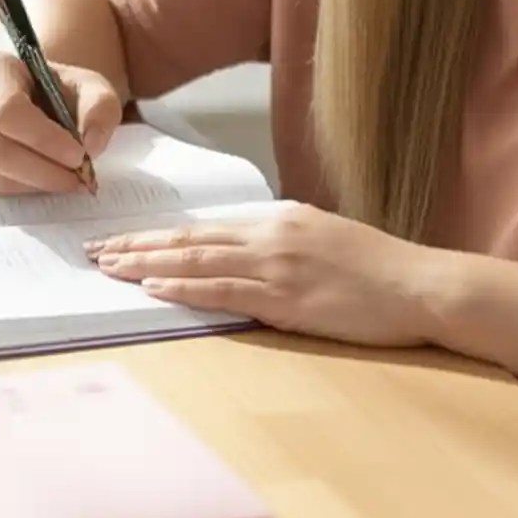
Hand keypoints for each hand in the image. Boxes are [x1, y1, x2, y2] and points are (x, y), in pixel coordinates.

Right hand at [0, 49, 121, 193]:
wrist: (26, 92)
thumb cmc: (53, 88)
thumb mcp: (87, 85)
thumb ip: (99, 107)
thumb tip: (90, 145)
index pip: (8, 111)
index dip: (44, 140)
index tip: (79, 156)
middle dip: (41, 169)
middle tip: (77, 178)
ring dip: (33, 183)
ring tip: (65, 181)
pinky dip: (19, 188)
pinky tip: (42, 181)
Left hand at [85, 204, 442, 346]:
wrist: (425, 286)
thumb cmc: (379, 270)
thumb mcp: (324, 240)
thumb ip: (280, 242)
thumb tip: (241, 252)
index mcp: (278, 219)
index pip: (203, 227)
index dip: (156, 234)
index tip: (120, 238)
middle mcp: (270, 235)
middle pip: (188, 238)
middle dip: (135, 244)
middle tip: (93, 249)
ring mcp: (277, 264)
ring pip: (195, 259)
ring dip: (145, 263)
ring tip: (107, 267)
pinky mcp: (285, 297)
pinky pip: (221, 291)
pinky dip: (182, 286)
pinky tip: (152, 286)